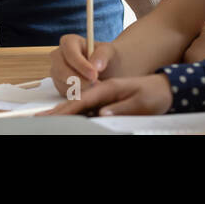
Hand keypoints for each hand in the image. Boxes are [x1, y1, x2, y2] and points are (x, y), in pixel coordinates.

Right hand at [47, 74, 172, 116]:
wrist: (162, 87)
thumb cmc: (153, 94)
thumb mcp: (143, 102)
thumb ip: (122, 107)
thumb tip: (101, 114)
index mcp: (108, 86)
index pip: (84, 98)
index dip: (69, 107)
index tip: (55, 115)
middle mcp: (101, 87)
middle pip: (74, 96)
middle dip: (58, 106)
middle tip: (42, 117)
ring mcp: (100, 91)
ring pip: (75, 98)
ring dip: (63, 107)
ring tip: (48, 117)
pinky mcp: (102, 98)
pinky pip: (83, 103)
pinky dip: (72, 109)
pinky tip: (65, 116)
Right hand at [49, 35, 118, 94]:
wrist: (108, 70)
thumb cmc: (106, 57)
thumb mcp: (109, 52)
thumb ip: (102, 55)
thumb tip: (95, 66)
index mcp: (69, 42)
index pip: (69, 52)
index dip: (80, 65)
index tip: (94, 75)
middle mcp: (58, 55)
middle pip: (60, 69)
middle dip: (78, 80)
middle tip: (95, 85)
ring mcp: (57, 71)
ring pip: (62, 83)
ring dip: (80, 89)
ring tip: (97, 87)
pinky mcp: (59, 85)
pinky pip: (65, 93)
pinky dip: (78, 96)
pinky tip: (91, 92)